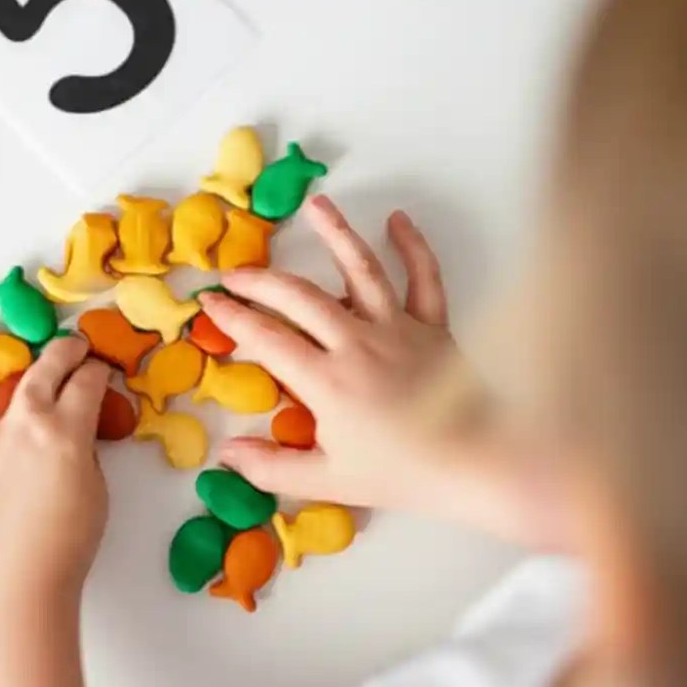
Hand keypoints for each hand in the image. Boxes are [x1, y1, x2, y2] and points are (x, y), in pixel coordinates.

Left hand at [0, 336, 111, 610]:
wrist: (16, 593)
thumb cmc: (65, 551)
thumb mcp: (96, 497)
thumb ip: (84, 458)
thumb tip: (74, 441)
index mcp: (61, 434)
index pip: (84, 385)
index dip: (95, 372)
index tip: (98, 369)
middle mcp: (13, 431)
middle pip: (36, 375)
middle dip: (57, 354)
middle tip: (66, 349)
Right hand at [200, 195, 454, 512]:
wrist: (477, 462)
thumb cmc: (403, 474)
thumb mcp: (329, 481)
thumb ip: (272, 468)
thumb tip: (225, 453)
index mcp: (327, 381)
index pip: (267, 338)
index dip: (232, 319)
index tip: (209, 303)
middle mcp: (357, 343)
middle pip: (300, 296)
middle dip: (260, 280)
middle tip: (234, 274)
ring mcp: (397, 328)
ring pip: (360, 269)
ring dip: (335, 233)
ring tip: (316, 206)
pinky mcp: (432, 326)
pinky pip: (423, 278)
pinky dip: (413, 247)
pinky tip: (398, 221)